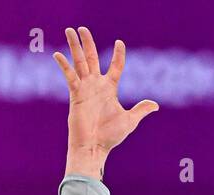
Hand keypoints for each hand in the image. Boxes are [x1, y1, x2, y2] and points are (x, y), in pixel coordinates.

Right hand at [53, 27, 158, 179]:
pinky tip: (58, 55)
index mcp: (109, 89)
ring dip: (74, 46)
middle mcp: (96, 85)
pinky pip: (70, 76)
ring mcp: (85, 88)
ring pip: (79, 62)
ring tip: (69, 30)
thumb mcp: (129, 121)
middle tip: (81, 28)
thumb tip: (155, 105)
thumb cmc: (110, 137)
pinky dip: (64, 66)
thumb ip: (140, 110)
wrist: (94, 147)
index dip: (118, 54)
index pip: (115, 66)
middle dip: (87, 43)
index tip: (119, 43)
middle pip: (91, 58)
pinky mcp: (76, 94)